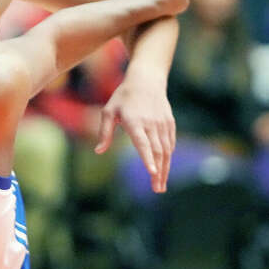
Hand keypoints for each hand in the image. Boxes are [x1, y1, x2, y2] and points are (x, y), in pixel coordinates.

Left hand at [96, 76, 175, 192]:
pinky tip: (164, 168)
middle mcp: (151, 123)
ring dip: (165, 168)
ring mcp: (162, 123)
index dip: (148, 158)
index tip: (151, 172)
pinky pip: (170, 143)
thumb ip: (104, 132)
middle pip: (157, 151)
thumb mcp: (109, 111)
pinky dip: (168, 157)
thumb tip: (99, 151)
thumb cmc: (123, 97)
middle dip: (158, 172)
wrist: (146, 80)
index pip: (143, 143)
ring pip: (166, 150)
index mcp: (135, 121)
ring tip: (160, 185)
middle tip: (157, 189)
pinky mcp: (169, 123)